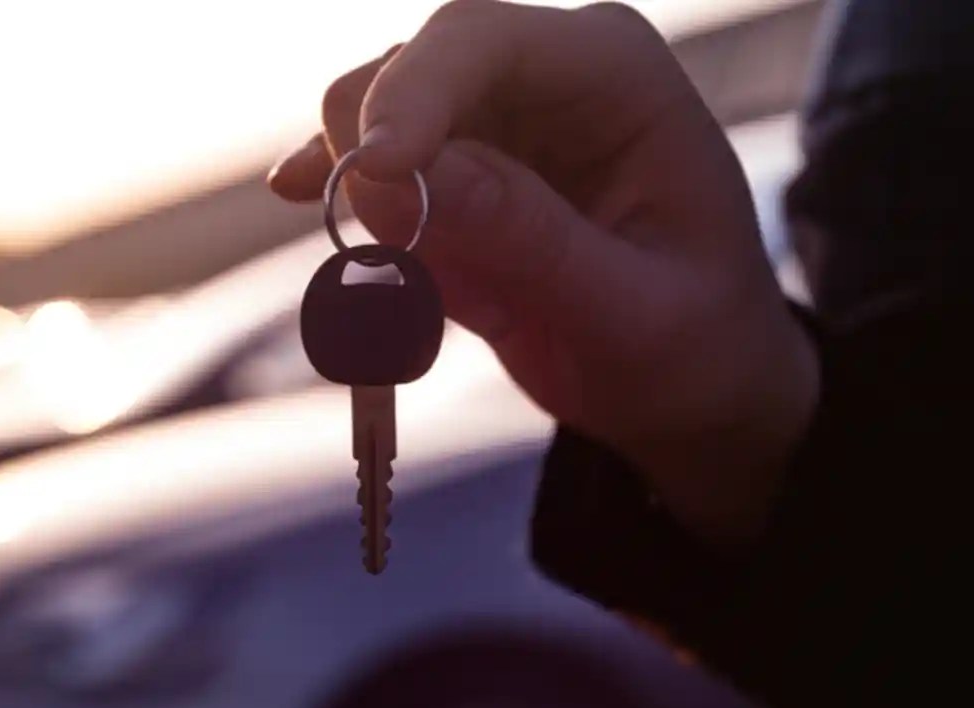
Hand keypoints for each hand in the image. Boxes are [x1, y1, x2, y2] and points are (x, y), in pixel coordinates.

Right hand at [268, 1, 817, 546]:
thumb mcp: (632, 311)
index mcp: (615, 74)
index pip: (481, 41)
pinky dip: (340, 198)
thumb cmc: (691, 345)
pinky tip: (299, 203)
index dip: (411, 94)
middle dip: (372, 154)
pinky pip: (367, 168)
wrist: (689, 383)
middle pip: (404, 69)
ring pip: (367, 117)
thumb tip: (405, 176)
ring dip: (358, 196)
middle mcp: (542, 75)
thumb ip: (530, 240)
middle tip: (390, 258)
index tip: (371, 172)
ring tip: (414, 291)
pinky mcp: (450, 174)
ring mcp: (488, 121)